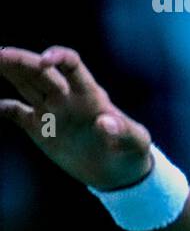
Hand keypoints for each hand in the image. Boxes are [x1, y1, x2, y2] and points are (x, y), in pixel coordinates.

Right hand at [0, 46, 153, 190]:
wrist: (120, 173)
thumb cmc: (133, 152)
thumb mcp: (136, 142)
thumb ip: (124, 131)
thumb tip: (105, 122)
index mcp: (90, 95)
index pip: (72, 65)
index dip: (59, 56)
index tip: (44, 61)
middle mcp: (67, 98)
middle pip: (40, 71)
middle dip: (20, 60)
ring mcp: (52, 111)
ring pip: (25, 84)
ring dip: (8, 71)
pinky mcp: (40, 129)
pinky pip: (15, 112)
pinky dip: (1, 108)